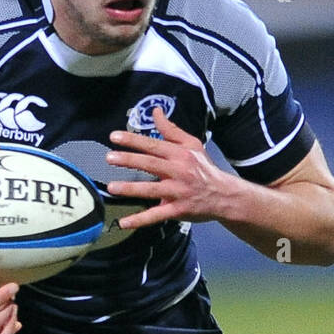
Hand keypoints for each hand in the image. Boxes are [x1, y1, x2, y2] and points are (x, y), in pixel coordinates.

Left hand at [105, 108, 230, 230]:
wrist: (224, 195)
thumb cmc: (204, 168)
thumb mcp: (192, 144)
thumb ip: (171, 129)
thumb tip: (156, 111)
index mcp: (180, 154)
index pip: (153, 145)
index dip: (134, 140)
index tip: (114, 137)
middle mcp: (178, 171)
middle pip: (151, 164)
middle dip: (129, 160)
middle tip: (109, 158)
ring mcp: (178, 192)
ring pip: (151, 190)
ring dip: (131, 188)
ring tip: (112, 187)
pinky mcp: (177, 210)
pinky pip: (156, 215)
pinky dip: (140, 220)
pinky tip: (124, 222)